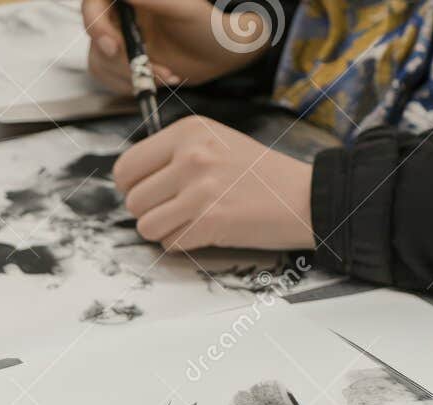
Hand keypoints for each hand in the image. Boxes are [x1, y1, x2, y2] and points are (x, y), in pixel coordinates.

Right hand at [82, 0, 275, 91]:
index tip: (113, 46)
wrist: (221, 53)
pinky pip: (109, 78)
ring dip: (132, 75)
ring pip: (101, 61)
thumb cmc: (208, 25)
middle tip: (145, 68)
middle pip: (96, 37)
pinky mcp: (122, 63)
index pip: (94, 5)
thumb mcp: (183, 9)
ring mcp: (120, 39)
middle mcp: (121, 16)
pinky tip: (159, 80)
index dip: (96, 25)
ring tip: (166, 75)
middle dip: (122, 59)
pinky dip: (132, 85)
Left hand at [112, 116, 312, 250]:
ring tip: (190, 220)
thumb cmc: (259, 173)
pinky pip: (169, 243)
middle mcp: (191, 156)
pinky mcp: (210, 221)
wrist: (306, 195)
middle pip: (133, 200)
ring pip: (145, 226)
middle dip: (149, 212)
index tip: (147, 192)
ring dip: (163, 230)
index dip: (130, 187)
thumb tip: (130, 180)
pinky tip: (206, 230)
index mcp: (189, 131)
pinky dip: (183, 243)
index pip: (126, 166)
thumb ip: (173, 154)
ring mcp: (200, 189)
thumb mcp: (215, 142)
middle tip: (176, 209)